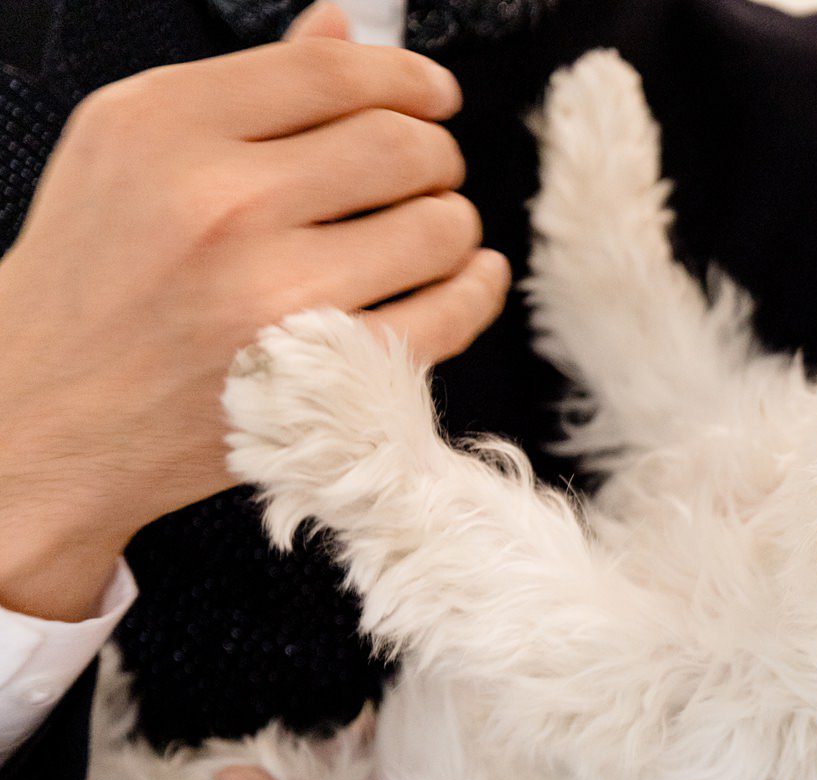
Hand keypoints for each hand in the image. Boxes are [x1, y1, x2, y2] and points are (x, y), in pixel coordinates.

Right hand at [0, 3, 509, 621]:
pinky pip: (449, 315)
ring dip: (453, 222)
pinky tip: (468, 275)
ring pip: (438, 227)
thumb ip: (245, 90)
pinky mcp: (323, 376)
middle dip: (434, 152)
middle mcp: (223, 205)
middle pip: (400, 145)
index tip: (431, 93)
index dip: (405, 76)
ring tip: (430, 227)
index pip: (331, 72)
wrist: (47, 413)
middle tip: (427, 170)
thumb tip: (340, 30)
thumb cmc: (92, 284)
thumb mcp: (130, 152)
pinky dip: (476, 289)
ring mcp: (277, 297)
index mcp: (166, 129)